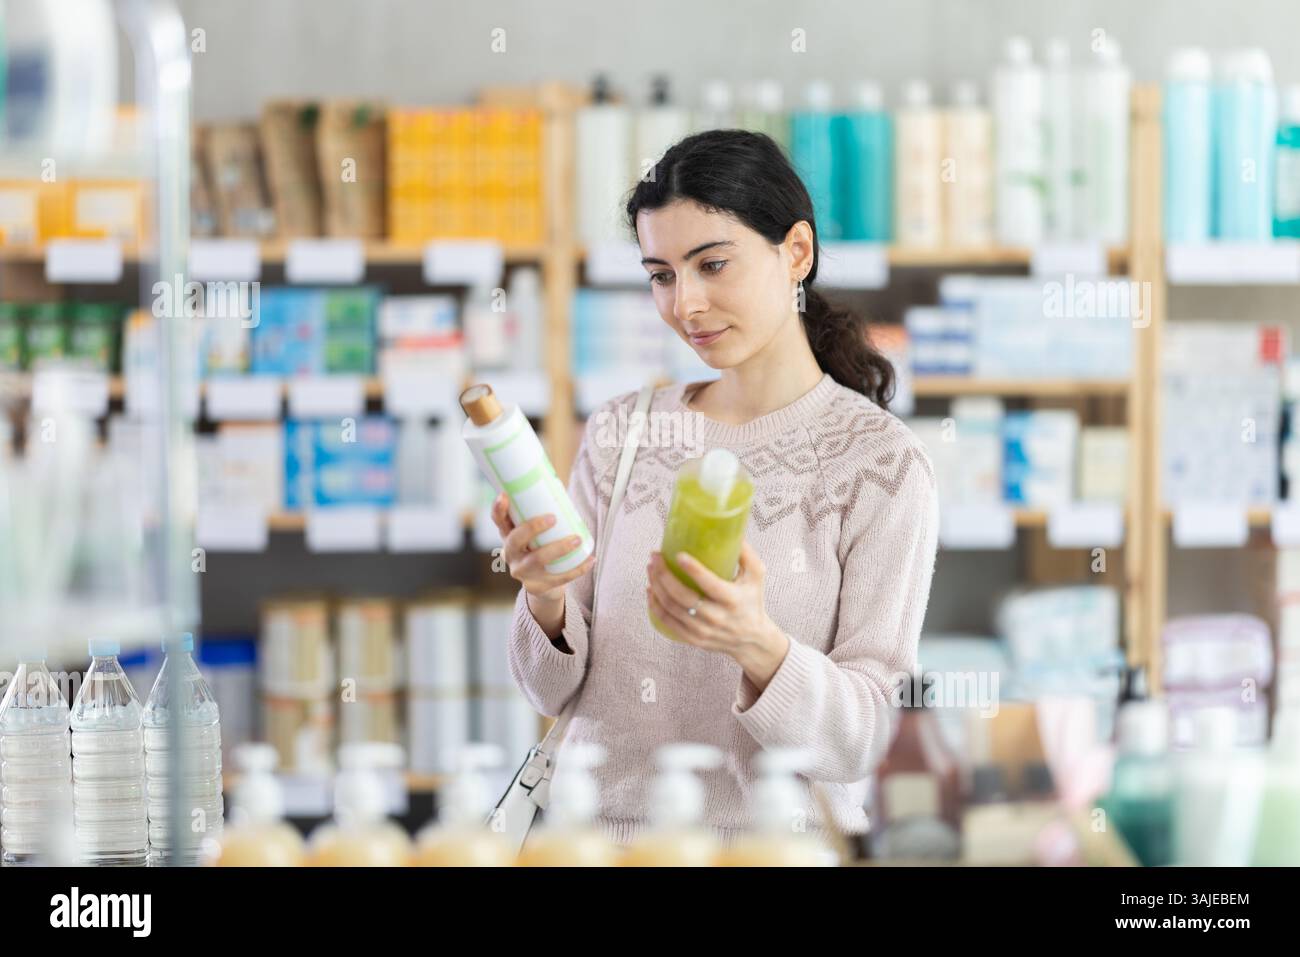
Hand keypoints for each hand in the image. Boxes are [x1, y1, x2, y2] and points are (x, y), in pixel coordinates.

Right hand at [491, 492, 594, 602]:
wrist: (543, 585)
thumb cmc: (541, 548)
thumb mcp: (536, 534)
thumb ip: (543, 514)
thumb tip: (560, 485)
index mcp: (509, 537)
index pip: (499, 521)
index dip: (498, 509)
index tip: (504, 495)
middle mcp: (511, 555)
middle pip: (514, 541)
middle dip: (532, 528)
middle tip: (553, 518)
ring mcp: (522, 572)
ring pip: (537, 560)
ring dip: (558, 548)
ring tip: (577, 539)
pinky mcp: (538, 586)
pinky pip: (559, 578)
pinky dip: (578, 568)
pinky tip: (591, 560)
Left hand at [645, 539, 789, 688]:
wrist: (752, 639)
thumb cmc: (752, 601)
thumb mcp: (756, 576)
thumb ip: (745, 553)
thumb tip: (731, 528)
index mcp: (732, 599)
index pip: (709, 584)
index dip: (693, 569)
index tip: (678, 554)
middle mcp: (716, 617)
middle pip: (682, 596)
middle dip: (663, 574)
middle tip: (655, 557)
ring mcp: (702, 630)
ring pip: (671, 608)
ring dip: (656, 586)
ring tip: (650, 568)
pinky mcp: (692, 639)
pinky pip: (667, 621)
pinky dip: (655, 605)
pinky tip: (650, 589)